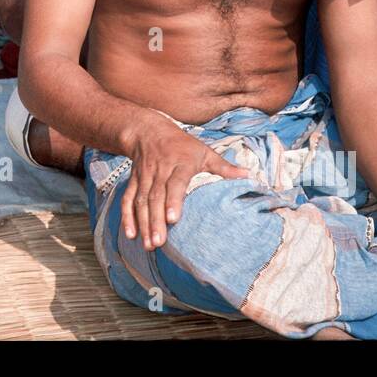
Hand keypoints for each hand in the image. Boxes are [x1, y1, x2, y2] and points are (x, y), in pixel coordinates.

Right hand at [122, 119, 249, 250]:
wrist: (149, 131)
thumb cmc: (182, 144)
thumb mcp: (204, 151)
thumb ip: (224, 167)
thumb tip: (248, 175)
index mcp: (180, 163)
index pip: (175, 182)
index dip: (173, 200)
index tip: (173, 219)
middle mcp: (160, 170)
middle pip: (156, 197)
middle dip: (156, 221)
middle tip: (159, 243)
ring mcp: (145, 177)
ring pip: (141, 201)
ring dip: (144, 223)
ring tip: (149, 245)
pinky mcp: (135, 182)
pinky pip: (128, 200)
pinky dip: (127, 217)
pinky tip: (130, 235)